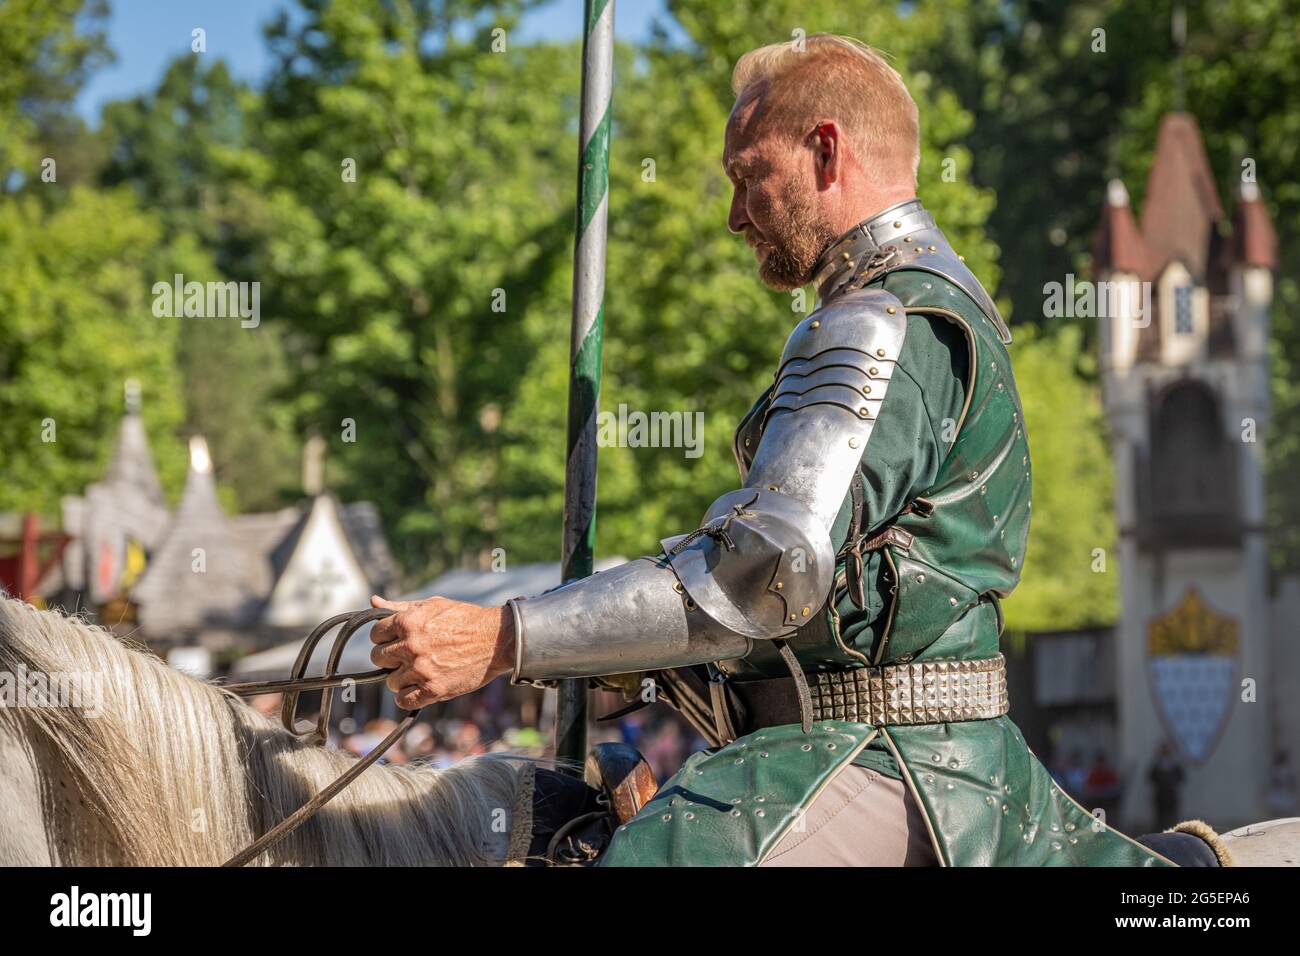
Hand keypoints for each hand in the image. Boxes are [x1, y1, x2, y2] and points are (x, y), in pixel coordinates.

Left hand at [368, 594, 515, 709]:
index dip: (384, 638)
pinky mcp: (434, 689)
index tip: (395, 640)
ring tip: (419, 670)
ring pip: (391, 681)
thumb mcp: (433, 605)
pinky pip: (404, 700)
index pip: (375, 634)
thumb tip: (373, 601)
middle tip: (406, 657)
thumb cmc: (465, 619)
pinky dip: (408, 696)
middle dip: (389, 658)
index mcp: (409, 622)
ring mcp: (422, 669)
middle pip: (378, 658)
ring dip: (401, 678)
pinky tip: (419, 687)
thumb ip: (400, 606)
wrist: (496, 639)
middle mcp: (412, 646)